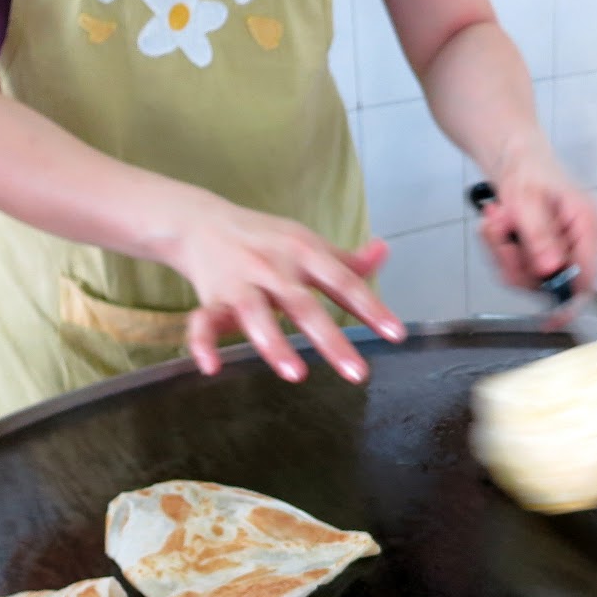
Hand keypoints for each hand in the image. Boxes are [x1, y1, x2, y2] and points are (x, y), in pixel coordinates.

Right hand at [166, 192, 405, 383]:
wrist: (200, 221)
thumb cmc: (264, 239)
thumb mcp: (306, 243)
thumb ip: (344, 260)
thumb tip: (383, 253)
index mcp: (303, 253)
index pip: (343, 282)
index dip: (371, 307)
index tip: (396, 335)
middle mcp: (274, 267)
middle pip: (303, 305)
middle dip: (330, 340)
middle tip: (357, 374)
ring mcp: (241, 283)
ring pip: (255, 313)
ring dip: (274, 344)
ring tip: (296, 375)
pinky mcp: (211, 298)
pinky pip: (203, 322)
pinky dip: (203, 344)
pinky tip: (211, 368)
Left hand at [477, 134, 596, 312]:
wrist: (516, 156)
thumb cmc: (527, 169)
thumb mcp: (527, 200)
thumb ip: (540, 236)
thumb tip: (551, 270)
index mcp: (588, 224)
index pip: (588, 277)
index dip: (572, 303)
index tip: (552, 321)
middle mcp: (581, 241)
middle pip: (552, 281)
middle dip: (515, 262)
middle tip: (495, 231)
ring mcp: (563, 248)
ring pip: (530, 277)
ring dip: (503, 254)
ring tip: (494, 221)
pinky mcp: (546, 252)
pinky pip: (521, 268)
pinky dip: (502, 251)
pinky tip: (496, 226)